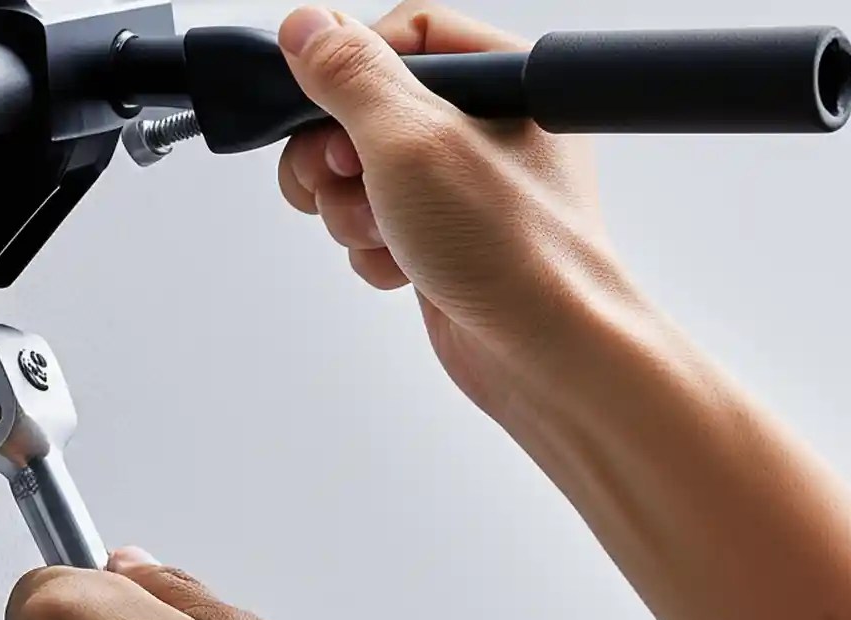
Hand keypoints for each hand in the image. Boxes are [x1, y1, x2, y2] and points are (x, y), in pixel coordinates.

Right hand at [277, 2, 636, 415]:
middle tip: (343, 175)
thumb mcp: (412, 139)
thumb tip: (307, 26)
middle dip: (337, 153)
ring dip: (351, 207)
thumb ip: (350, 75)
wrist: (543, 354)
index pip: (407, 32)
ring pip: (359, 172)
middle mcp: (483, 128)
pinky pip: (374, 224)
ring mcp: (460, 186)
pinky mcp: (441, 236)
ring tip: (385, 230)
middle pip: (366, 107)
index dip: (352, 66)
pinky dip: (373, 248)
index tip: (321, 104)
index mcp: (502, 79)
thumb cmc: (511, 248)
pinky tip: (401, 266)